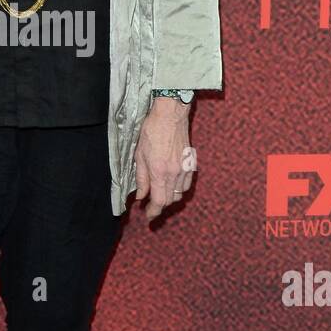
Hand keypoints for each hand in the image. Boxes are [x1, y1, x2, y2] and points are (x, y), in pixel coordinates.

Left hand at [133, 96, 195, 221]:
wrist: (170, 115)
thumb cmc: (152, 131)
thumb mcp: (139, 155)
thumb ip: (141, 178)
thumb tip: (141, 195)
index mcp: (160, 172)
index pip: (159, 201)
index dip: (153, 212)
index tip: (148, 216)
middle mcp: (175, 173)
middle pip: (170, 200)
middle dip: (160, 205)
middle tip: (150, 205)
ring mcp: (185, 168)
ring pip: (180, 193)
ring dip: (170, 197)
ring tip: (160, 194)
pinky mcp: (191, 163)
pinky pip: (187, 183)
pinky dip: (179, 188)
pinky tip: (171, 184)